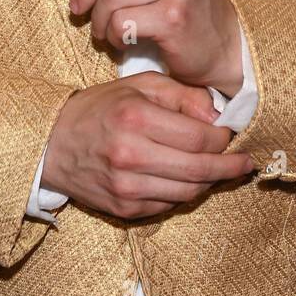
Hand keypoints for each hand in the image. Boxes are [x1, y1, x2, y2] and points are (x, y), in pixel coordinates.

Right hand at [42, 71, 254, 217]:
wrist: (51, 144)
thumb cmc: (99, 109)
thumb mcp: (138, 85)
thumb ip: (181, 95)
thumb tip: (217, 117)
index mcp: (135, 119)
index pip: (198, 138)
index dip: (224, 139)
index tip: (232, 136)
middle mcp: (131, 156)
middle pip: (199, 169)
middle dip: (229, 167)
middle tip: (244, 163)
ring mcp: (126, 188)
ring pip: (188, 193)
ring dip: (211, 183)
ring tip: (222, 171)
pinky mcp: (123, 210)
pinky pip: (168, 205)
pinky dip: (185, 194)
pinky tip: (190, 181)